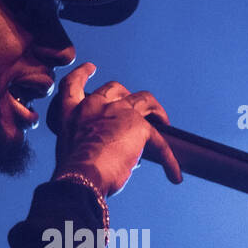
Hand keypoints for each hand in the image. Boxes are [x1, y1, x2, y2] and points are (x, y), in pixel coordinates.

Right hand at [47, 62, 183, 197]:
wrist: (81, 178)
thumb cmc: (75, 173)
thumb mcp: (73, 150)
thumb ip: (90, 142)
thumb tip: (115, 152)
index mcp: (72, 113)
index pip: (74, 84)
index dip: (82, 74)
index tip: (90, 68)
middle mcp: (95, 106)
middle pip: (116, 88)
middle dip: (127, 95)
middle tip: (135, 109)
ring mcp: (119, 112)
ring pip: (144, 100)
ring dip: (155, 110)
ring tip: (162, 122)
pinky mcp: (139, 127)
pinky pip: (160, 143)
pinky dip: (169, 160)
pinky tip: (174, 175)